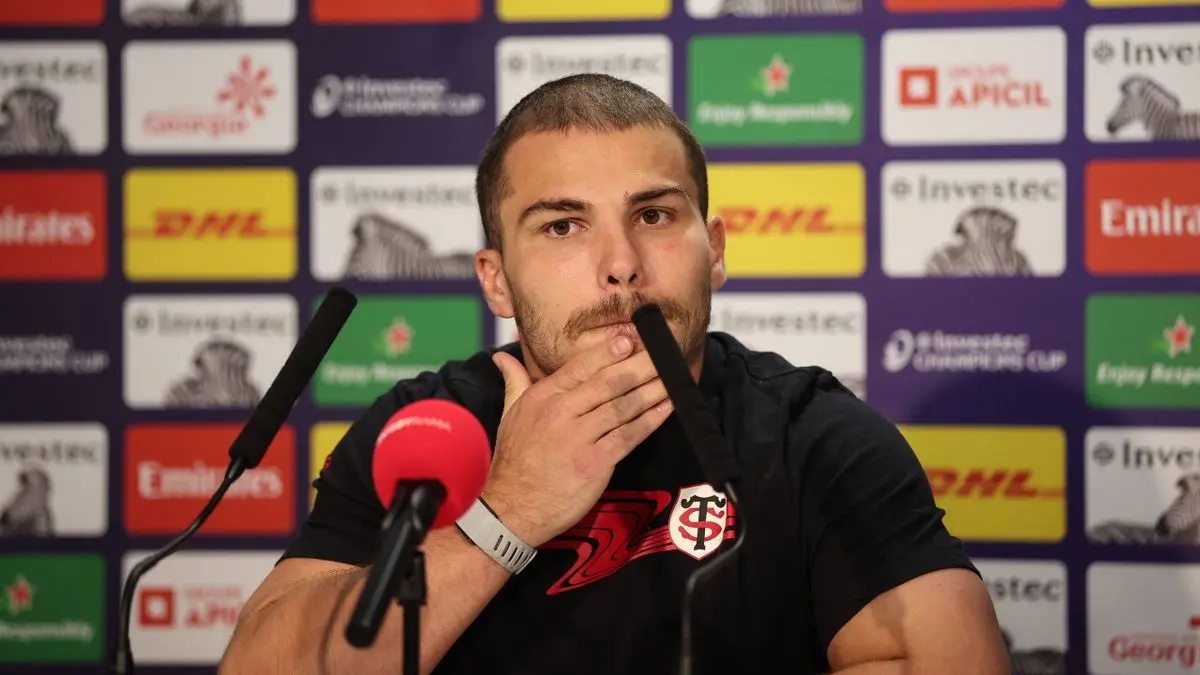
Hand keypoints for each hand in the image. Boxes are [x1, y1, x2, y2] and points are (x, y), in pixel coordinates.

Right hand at [482, 336, 673, 547]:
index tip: (632, 340)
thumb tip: (502, 357)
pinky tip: (667, 407)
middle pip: (609, 382)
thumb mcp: (508, 415)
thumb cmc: (514, 461)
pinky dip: (651, 419)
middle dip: (642, 365)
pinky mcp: (595, 462)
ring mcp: (579, 438)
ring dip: (653, 390)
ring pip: (623, 406)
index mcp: (542, 397)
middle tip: (666, 352)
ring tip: (675, 376)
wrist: (512, 508)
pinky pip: (629, 435)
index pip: (581, 366)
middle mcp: (560, 412)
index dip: (609, 352)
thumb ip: (514, 381)